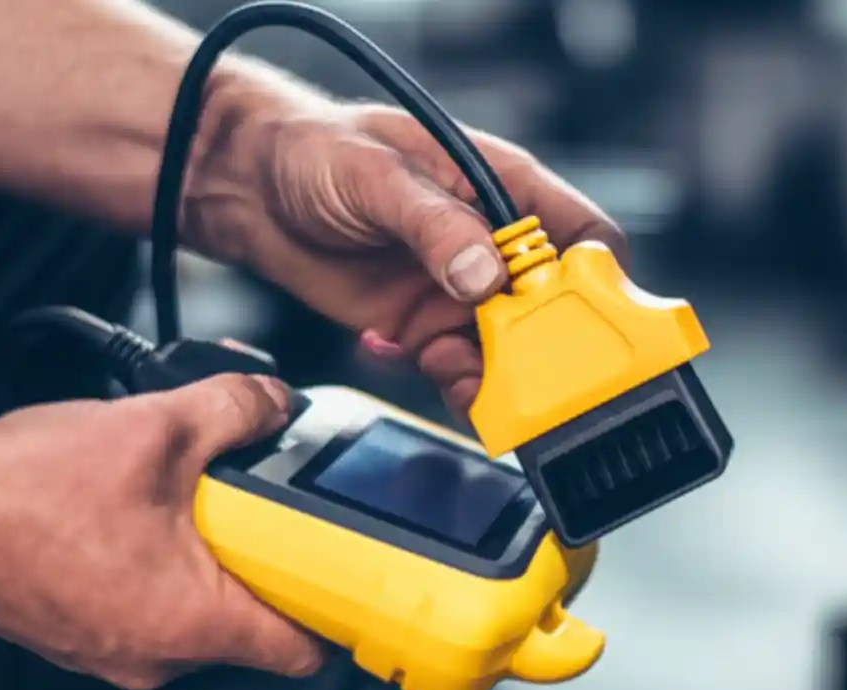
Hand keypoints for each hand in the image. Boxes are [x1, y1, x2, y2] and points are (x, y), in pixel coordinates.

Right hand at [0, 374, 320, 689]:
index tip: (347, 573)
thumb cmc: (17, 490)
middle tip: (250, 502)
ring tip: (180, 496)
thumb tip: (275, 403)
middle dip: (259, 555)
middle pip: (249, 617)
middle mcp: (153, 653)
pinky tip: (135, 510)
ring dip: (204, 551)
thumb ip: (238, 409)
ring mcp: (113, 647)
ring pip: (195, 604)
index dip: (333, 606)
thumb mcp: (156, 427)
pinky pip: (148, 600)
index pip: (300, 648)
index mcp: (189, 622)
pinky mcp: (83, 630)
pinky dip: (160, 559)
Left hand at [183, 88, 627, 413]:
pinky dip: (443, 381)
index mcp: (503, 188)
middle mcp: (493, 246)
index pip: (585, 238)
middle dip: (543, 348)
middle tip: (513, 368)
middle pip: (556, 311)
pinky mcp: (424, 326)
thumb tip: (486, 275)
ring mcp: (460, 291)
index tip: (579, 320)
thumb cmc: (317, 150)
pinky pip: (458, 371)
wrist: (250, 189)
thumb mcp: (377, 176)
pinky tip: (400, 352)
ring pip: (510, 353)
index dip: (597, 283)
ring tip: (444, 364)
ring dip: (490, 374)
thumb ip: (435, 225)